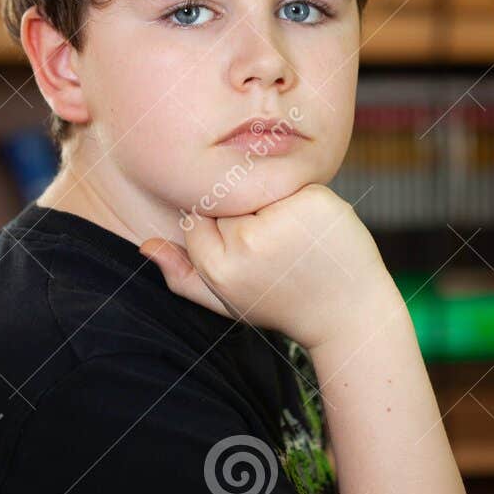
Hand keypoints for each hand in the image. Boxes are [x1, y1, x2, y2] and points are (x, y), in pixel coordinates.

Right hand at [140, 184, 398, 349]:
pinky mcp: (313, 201)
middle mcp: (247, 243)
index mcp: (220, 266)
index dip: (221, 227)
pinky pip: (290, 179)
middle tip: (276, 246)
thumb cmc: (282, 304)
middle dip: (247, 214)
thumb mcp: (226, 300)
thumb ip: (182, 276)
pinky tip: (314, 226)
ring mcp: (283, 220)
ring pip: (257, 185)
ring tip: (296, 238)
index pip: (197, 214)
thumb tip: (145, 246)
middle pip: (226, 197)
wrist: (348, 314)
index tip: (247, 247)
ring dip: (273, 202)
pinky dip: (300, 195)